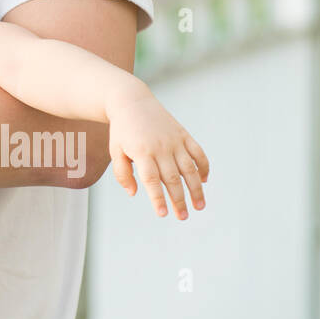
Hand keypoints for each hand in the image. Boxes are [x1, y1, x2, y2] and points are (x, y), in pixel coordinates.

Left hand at [106, 91, 209, 219]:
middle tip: (183, 217)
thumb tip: (134, 193)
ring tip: (199, 206)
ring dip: (196, 189)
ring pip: (189, 169)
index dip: (158, 199)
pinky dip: (203, 167)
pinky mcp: (183, 134)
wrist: (132, 101)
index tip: (163, 214)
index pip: (151, 181)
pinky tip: (204, 181)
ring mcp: (174, 141)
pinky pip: (198, 153)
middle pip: (172, 178)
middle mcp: (160, 147)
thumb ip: (122, 173)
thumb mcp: (114, 150)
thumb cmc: (122, 130)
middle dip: (179, 200)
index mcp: (141, 152)